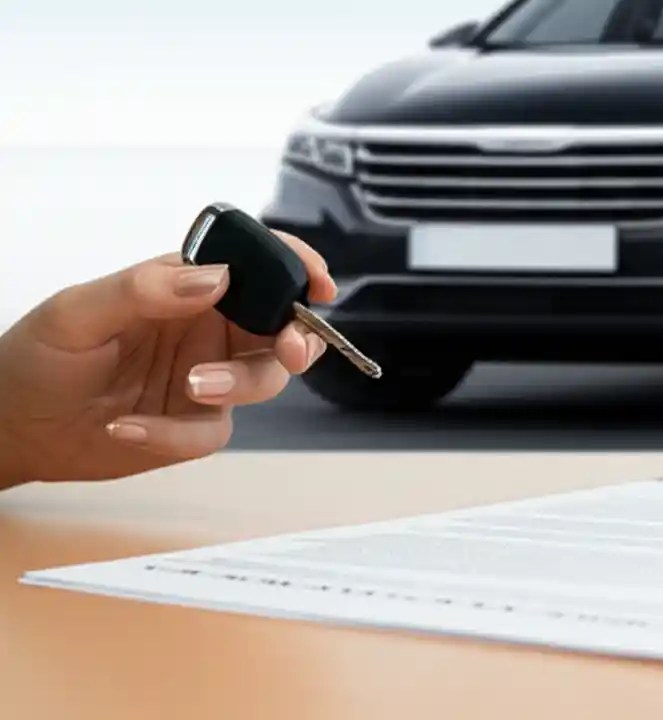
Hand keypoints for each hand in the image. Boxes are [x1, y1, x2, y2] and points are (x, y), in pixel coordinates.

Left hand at [0, 233, 336, 488]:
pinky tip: (127, 427)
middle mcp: (205, 330)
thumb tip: (217, 276)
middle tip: (290, 349)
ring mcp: (205, 379)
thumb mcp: (79, 311)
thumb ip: (146, 289)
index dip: (297, 269)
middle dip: (299, 337)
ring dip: (237, 384)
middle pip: (281, 327)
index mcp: (186, 287)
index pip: (257, 267)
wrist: (10, 426)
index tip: (317, 283)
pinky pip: (214, 433)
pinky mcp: (192, 426)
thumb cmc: (35, 358)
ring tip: (188, 389)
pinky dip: (175, 434)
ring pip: (263, 379)